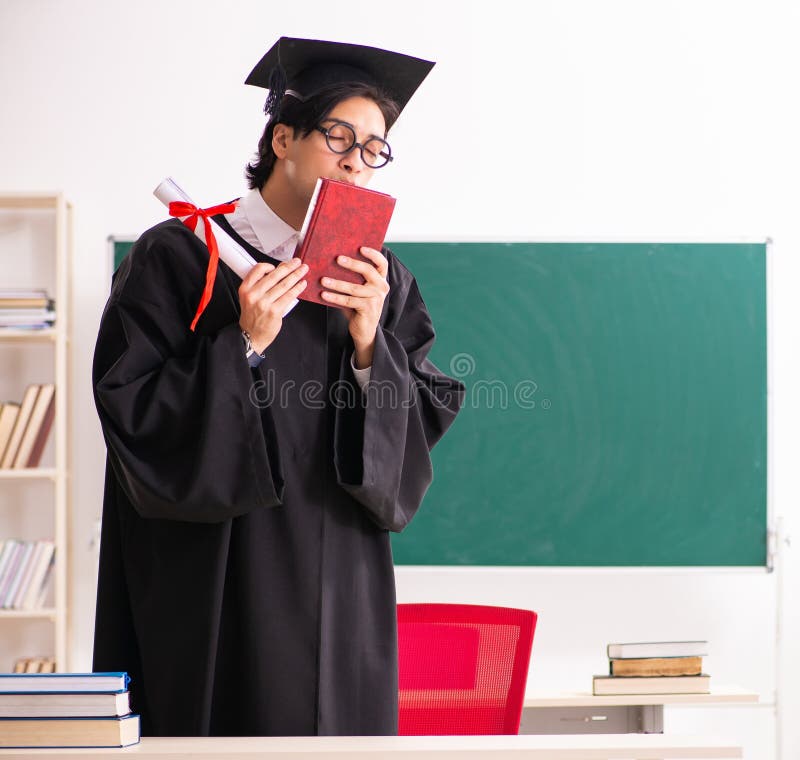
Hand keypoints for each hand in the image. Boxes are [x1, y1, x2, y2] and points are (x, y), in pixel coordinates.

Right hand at [238, 258, 307, 353]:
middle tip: (297, 262)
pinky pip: (289, 296)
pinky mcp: (275, 311)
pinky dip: (297, 288)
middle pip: (275, 276)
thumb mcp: (249, 297)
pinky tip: (302, 284)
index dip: (270, 265)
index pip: (258, 269)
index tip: (279, 265)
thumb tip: (280, 270)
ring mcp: (264, 303)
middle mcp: (253, 295)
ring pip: (284, 285)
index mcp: (245, 289)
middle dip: (289, 267)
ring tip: (303, 270)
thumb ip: (261, 284)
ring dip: (296, 275)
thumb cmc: (253, 315)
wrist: (251, 334)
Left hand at [320, 247, 388, 367]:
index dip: (373, 254)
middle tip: (337, 258)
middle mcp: (381, 287)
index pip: (381, 263)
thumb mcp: (359, 290)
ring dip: (337, 283)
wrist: (364, 329)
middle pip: (368, 271)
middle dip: (352, 264)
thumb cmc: (359, 306)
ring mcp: (376, 299)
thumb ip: (353, 278)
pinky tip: (323, 294)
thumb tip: (332, 262)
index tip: (360, 247)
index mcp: (380, 279)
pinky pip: (348, 301)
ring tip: (322, 280)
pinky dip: (335, 297)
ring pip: (354, 288)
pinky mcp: (368, 309)